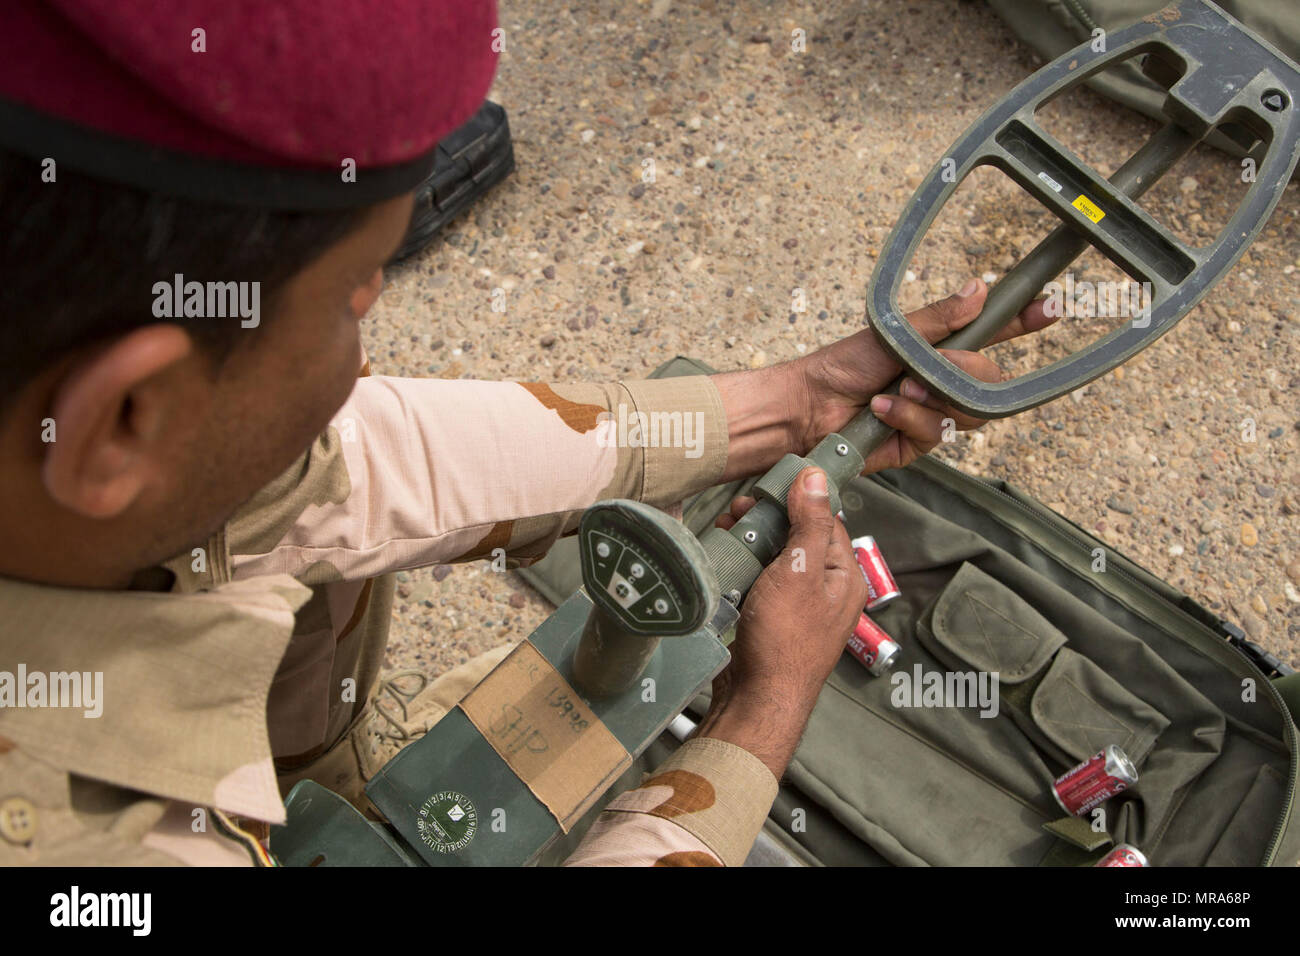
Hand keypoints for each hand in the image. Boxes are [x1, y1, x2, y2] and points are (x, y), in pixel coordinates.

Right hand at [694, 467, 864, 777]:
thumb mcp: (800, 571)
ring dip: (750, 542)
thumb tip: (817, 477)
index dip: (796, 499)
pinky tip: (723, 560)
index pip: (825, 520)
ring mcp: (796, 605)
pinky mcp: (769, 618)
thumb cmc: (784, 640)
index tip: (766, 488)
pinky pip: (757, 581)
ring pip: (773, 558)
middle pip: (796, 537)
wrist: (757, 698)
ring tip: (726, 532)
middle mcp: (824, 590)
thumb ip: (809, 522)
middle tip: (737, 512)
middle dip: (766, 521)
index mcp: (843, 576)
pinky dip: (741, 568)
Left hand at [789, 277, 1056, 471]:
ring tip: (898, 390)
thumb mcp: (892, 333)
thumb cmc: (842, 366)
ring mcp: (932, 412)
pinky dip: (909, 417)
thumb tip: (980, 289)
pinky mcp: (918, 442)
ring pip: (967, 410)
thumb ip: (938, 318)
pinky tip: (882, 410)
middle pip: (988, 380)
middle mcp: (941, 380)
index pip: (992, 332)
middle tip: (927, 370)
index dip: (1022, 322)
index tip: (1050, 307)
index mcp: (939, 347)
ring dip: (932, 398)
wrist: (808, 406)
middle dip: (963, 373)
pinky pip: (935, 431)